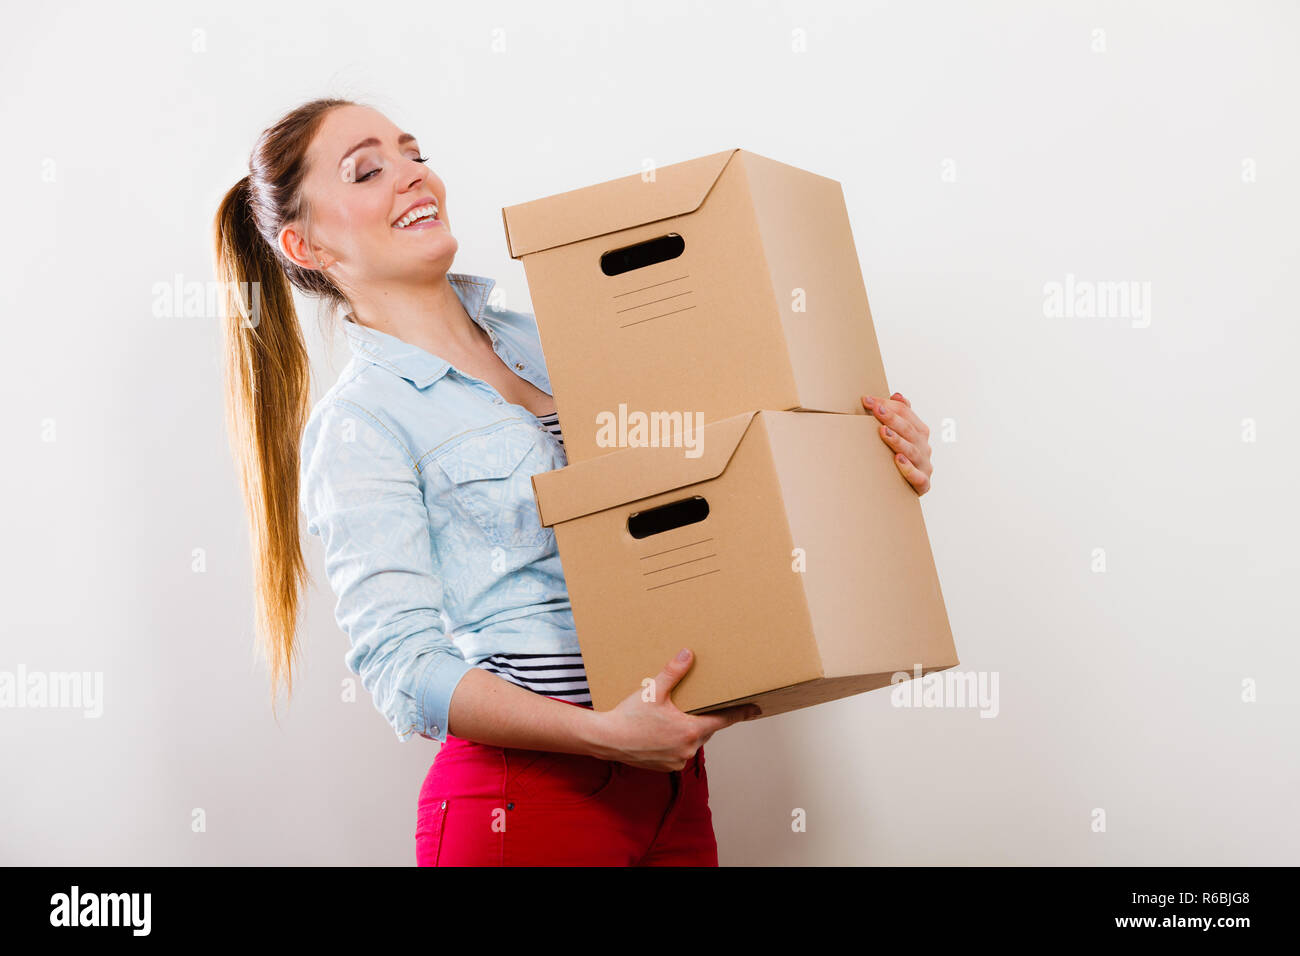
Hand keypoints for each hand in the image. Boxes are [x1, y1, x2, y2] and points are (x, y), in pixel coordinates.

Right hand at [586, 649, 759, 771]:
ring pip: (693, 742)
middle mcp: (689, 748)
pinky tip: (662, 732)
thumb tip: (688, 653)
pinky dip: (676, 742)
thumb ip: (673, 672)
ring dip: (688, 731)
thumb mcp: (653, 691)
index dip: (741, 713)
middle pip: (707, 730)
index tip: (755, 710)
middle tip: (697, 705)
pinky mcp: (666, 767)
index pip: (724, 719)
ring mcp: (677, 760)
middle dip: (704, 717)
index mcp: (691, 729)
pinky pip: (679, 752)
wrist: (606, 740)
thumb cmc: (630, 716)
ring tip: (674, 718)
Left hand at [861, 391, 932, 494]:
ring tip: (884, 432)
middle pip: (909, 429)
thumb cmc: (900, 459)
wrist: (904, 491)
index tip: (868, 401)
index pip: (906, 413)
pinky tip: (898, 460)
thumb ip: (901, 415)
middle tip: (876, 410)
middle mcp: (924, 447)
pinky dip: (908, 468)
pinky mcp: (923, 484)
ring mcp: (924, 466)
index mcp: (919, 432)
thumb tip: (897, 394)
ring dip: (898, 440)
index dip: (888, 405)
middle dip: (892, 418)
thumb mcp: (901, 435)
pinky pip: (917, 477)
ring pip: (912, 451)